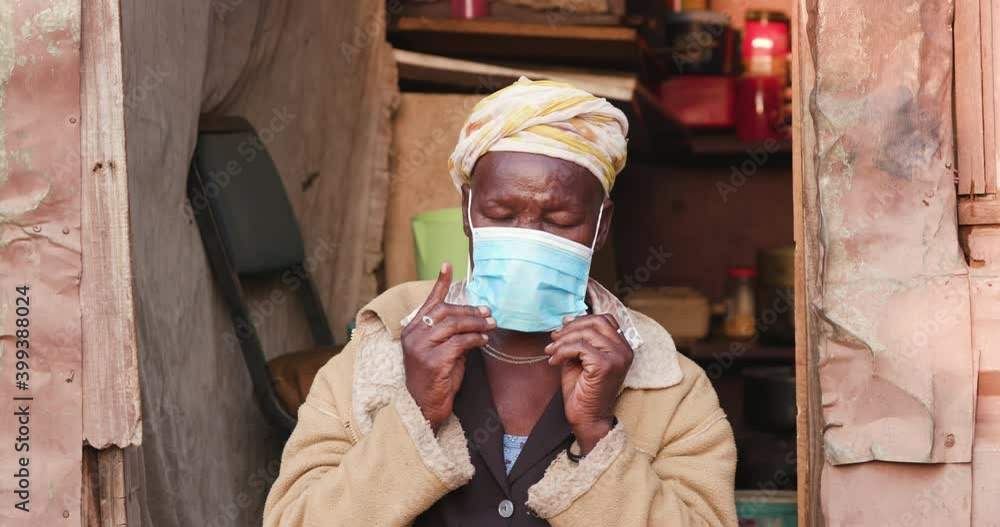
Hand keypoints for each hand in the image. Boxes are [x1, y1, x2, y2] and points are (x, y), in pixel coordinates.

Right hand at [401, 262, 494, 430]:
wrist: (423, 408)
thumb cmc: (435, 380)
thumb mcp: (441, 352)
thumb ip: (449, 335)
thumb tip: (473, 321)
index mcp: (412, 330)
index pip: (429, 302)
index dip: (440, 283)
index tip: (448, 265)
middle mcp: (413, 335)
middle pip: (446, 311)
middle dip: (470, 310)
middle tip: (488, 313)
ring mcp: (421, 348)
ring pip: (454, 325)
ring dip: (476, 324)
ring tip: (490, 325)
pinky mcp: (433, 361)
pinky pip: (460, 342)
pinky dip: (475, 340)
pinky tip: (483, 342)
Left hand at [546, 314, 632, 453]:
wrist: (586, 418)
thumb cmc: (583, 390)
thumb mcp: (580, 358)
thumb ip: (578, 340)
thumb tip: (567, 320)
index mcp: (622, 347)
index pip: (605, 320)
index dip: (582, 319)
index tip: (563, 326)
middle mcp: (624, 350)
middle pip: (596, 322)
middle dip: (570, 328)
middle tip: (554, 339)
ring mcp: (617, 357)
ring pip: (586, 334)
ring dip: (563, 340)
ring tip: (551, 351)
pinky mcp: (605, 365)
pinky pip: (579, 348)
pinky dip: (562, 351)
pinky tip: (554, 362)